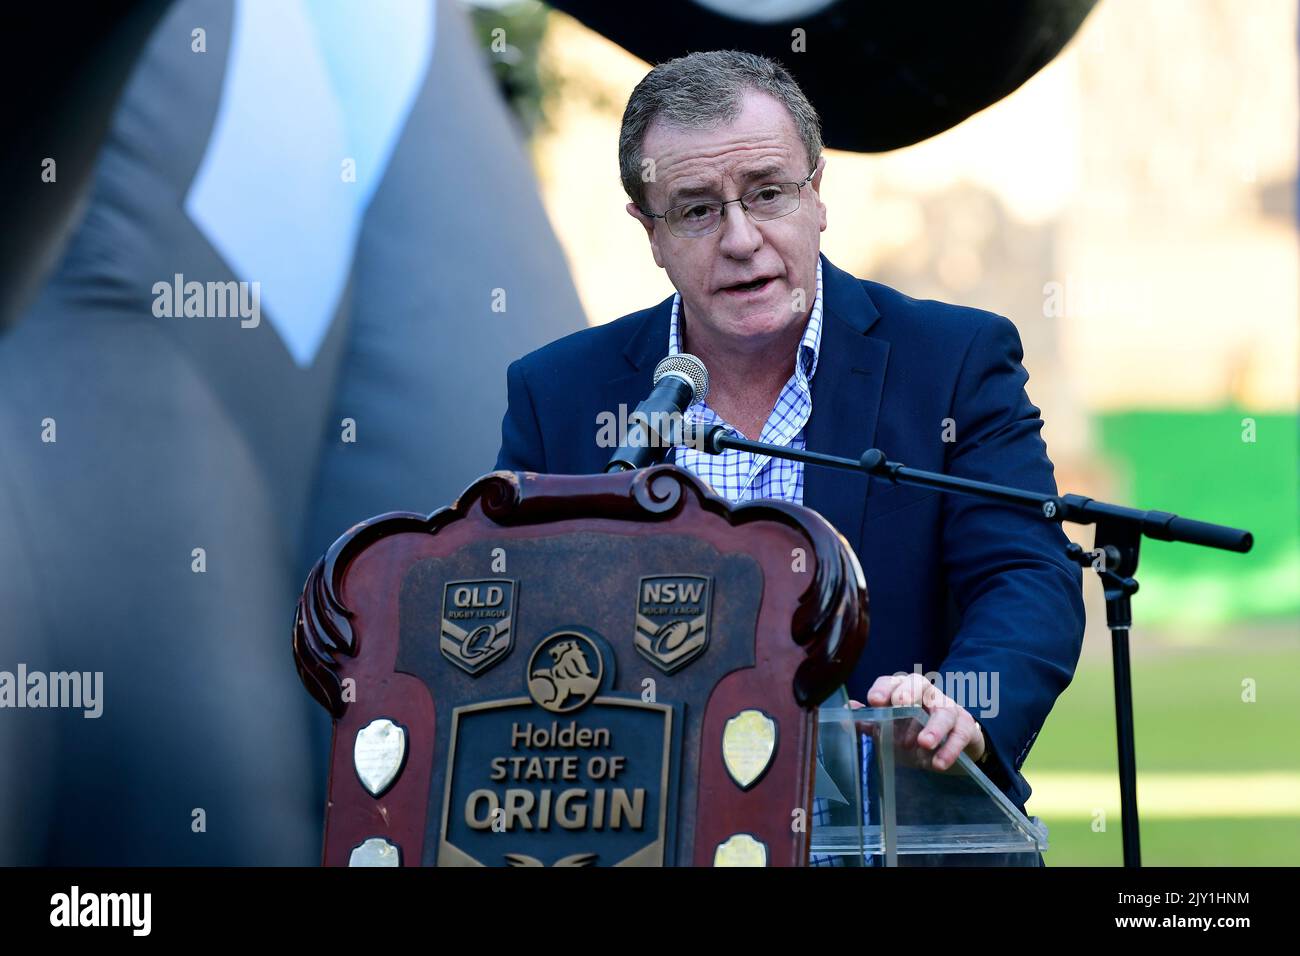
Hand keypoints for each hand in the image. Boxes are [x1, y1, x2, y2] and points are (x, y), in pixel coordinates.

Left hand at [852, 673, 985, 770]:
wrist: (945, 752)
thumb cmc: (910, 735)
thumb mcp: (887, 731)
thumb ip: (867, 722)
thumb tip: (844, 712)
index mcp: (903, 691)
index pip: (892, 681)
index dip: (883, 689)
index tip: (874, 701)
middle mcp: (926, 694)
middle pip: (920, 683)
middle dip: (909, 693)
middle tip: (901, 705)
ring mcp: (948, 708)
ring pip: (943, 709)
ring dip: (933, 726)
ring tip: (924, 743)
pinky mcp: (965, 727)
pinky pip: (961, 733)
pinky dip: (950, 748)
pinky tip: (938, 763)